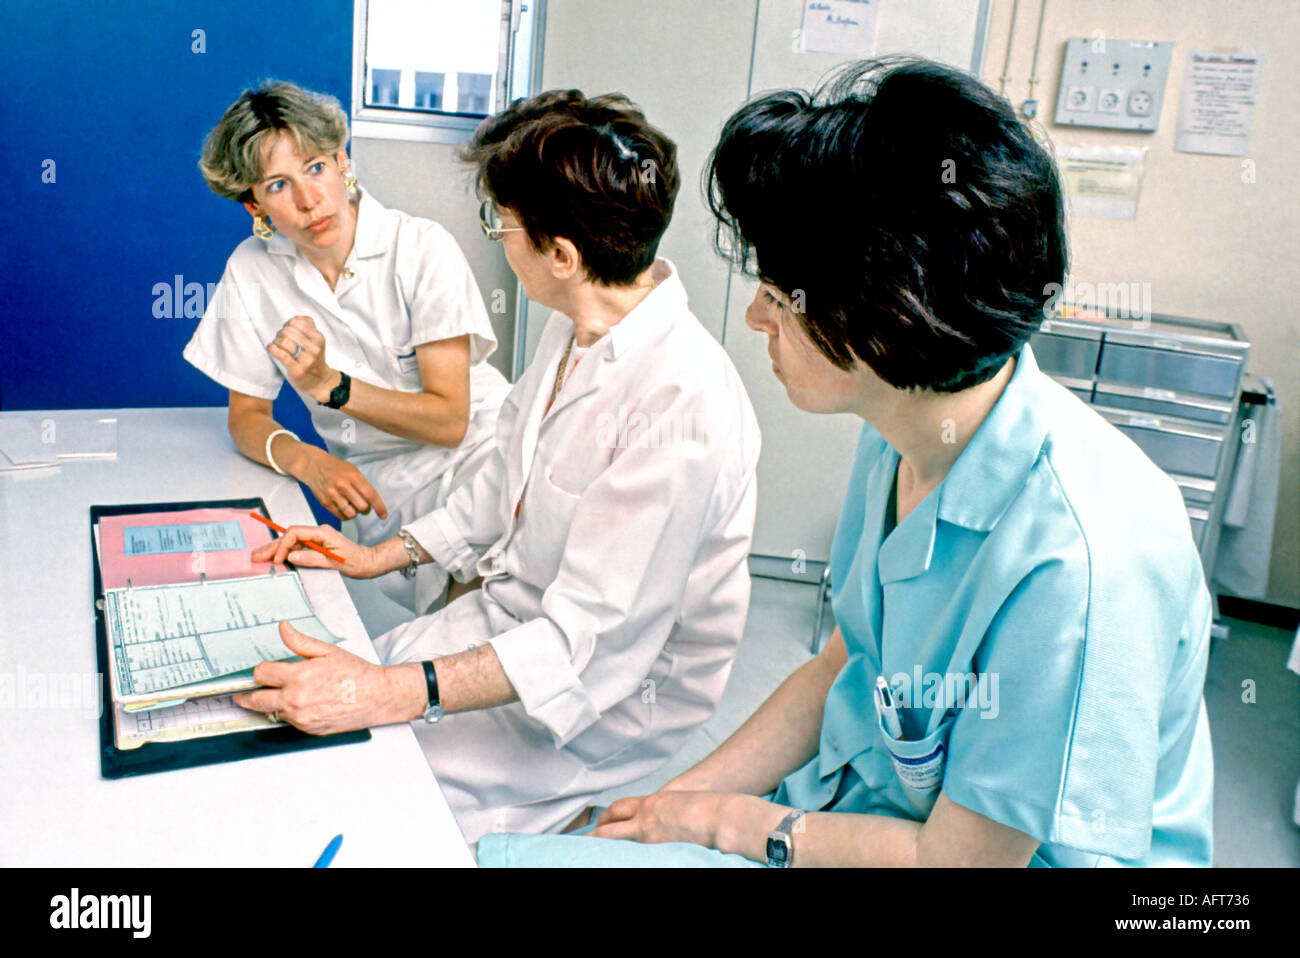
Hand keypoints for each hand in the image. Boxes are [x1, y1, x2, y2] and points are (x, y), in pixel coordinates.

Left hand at [232, 621, 420, 733]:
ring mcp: (301, 718)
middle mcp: (296, 700)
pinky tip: (305, 704)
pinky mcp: (308, 730)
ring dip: (273, 704)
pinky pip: (289, 722)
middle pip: (256, 700)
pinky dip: (291, 713)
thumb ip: (300, 641)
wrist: (378, 697)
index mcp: (298, 676)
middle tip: (242, 694)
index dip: (260, 671)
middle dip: (247, 696)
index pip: (261, 674)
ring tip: (283, 695)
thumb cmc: (357, 674)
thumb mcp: (327, 651)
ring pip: (272, 712)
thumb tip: (283, 628)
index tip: (261, 671)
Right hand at [251, 523, 392, 577]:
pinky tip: (274, 558)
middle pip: (290, 536)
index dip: (283, 545)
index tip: (277, 559)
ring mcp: (316, 539)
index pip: (295, 533)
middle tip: (256, 556)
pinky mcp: (316, 546)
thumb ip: (312, 558)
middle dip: (272, 546)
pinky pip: (296, 547)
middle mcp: (318, 533)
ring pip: (291, 542)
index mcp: (323, 532)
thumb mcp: (335, 562)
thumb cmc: (356, 561)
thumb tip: (291, 556)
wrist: (368, 562)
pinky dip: (284, 553)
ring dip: (275, 549)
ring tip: (258, 556)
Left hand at [267, 315, 336, 400]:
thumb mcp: (316, 341)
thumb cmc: (314, 359)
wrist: (320, 382)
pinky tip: (271, 348)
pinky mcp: (298, 369)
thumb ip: (308, 327)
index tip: (287, 329)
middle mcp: (314, 348)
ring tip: (277, 345)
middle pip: (289, 331)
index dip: (289, 323)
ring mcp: (307, 360)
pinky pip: (281, 355)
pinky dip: (272, 349)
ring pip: (284, 342)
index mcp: (318, 338)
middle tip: (280, 338)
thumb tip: (296, 317)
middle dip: (281, 333)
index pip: (298, 321)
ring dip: (276, 342)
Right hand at [293, 446, 388, 520]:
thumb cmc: (334, 466)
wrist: (312, 465)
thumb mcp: (352, 469)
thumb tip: (372, 500)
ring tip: (353, 506)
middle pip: (363, 507)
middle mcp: (343, 485)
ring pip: (352, 514)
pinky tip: (345, 509)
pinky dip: (346, 516)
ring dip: (356, 513)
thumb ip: (362, 484)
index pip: (371, 495)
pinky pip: (341, 516)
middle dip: (367, 509)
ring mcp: (333, 494)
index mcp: (353, 476)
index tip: (384, 515)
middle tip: (364, 506)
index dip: (379, 507)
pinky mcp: (325, 502)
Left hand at [590, 790, 733, 848]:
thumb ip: (665, 810)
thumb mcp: (681, 802)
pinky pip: (634, 854)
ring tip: (592, 856)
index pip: (620, 807)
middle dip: (596, 834)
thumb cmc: (710, 808)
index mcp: (652, 802)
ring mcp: (649, 835)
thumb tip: (662, 821)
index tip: (602, 823)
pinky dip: (624, 858)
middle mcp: (645, 817)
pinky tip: (618, 861)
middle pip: (610, 825)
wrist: (721, 817)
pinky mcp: (657, 849)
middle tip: (587, 842)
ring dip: (603, 848)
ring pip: (615, 841)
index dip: (608, 816)